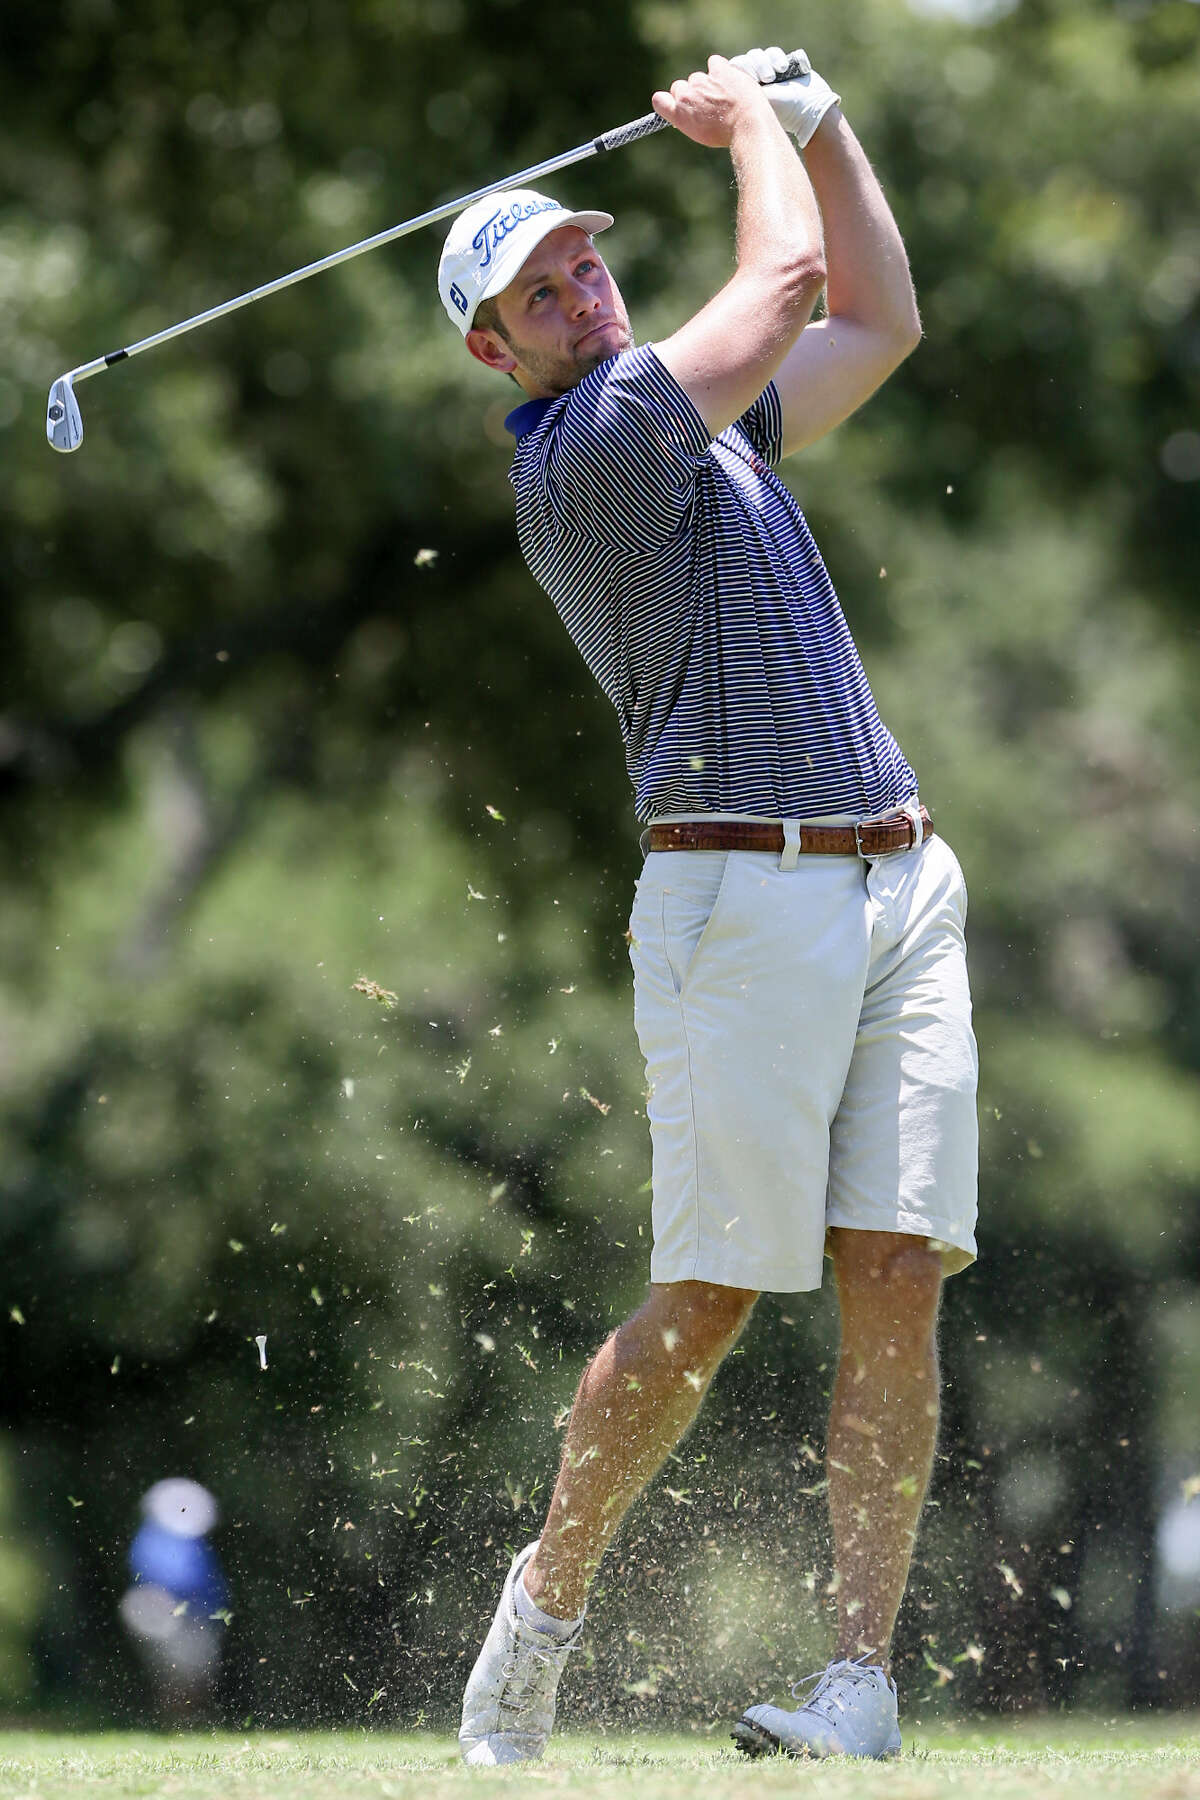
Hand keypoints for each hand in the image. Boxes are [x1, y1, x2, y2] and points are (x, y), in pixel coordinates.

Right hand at [651, 54, 772, 148]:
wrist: (748, 126)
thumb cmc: (727, 135)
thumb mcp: (702, 134)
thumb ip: (691, 119)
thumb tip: (691, 112)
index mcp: (679, 114)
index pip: (659, 100)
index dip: (669, 100)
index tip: (678, 103)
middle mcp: (686, 96)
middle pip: (681, 87)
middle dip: (692, 93)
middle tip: (708, 104)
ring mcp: (703, 82)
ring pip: (699, 77)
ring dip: (707, 83)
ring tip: (723, 97)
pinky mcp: (719, 70)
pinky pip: (714, 62)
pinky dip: (720, 69)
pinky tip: (728, 80)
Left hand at [729, 44, 839, 147]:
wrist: (810, 109)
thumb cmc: (783, 111)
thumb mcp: (758, 102)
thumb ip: (741, 91)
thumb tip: (725, 83)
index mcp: (748, 88)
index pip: (737, 68)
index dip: (743, 67)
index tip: (753, 79)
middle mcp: (758, 78)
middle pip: (750, 58)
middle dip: (757, 64)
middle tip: (767, 78)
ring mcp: (772, 70)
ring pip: (762, 53)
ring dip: (769, 61)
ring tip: (778, 73)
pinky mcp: (786, 64)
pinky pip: (775, 52)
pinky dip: (779, 58)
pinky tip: (784, 68)